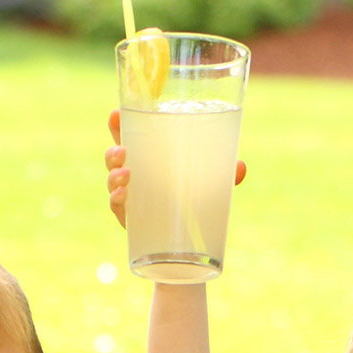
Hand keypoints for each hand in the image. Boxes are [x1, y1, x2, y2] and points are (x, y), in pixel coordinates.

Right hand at [105, 110, 244, 228]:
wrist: (184, 239)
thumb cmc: (192, 198)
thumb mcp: (210, 181)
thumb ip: (224, 173)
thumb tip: (240, 168)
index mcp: (147, 157)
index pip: (128, 135)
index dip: (118, 123)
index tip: (116, 113)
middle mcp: (134, 173)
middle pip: (114, 155)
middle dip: (113, 150)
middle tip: (123, 150)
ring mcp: (129, 195)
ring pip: (112, 179)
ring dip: (114, 174)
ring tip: (126, 174)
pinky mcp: (129, 217)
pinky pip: (115, 206)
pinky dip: (116, 199)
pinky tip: (123, 195)